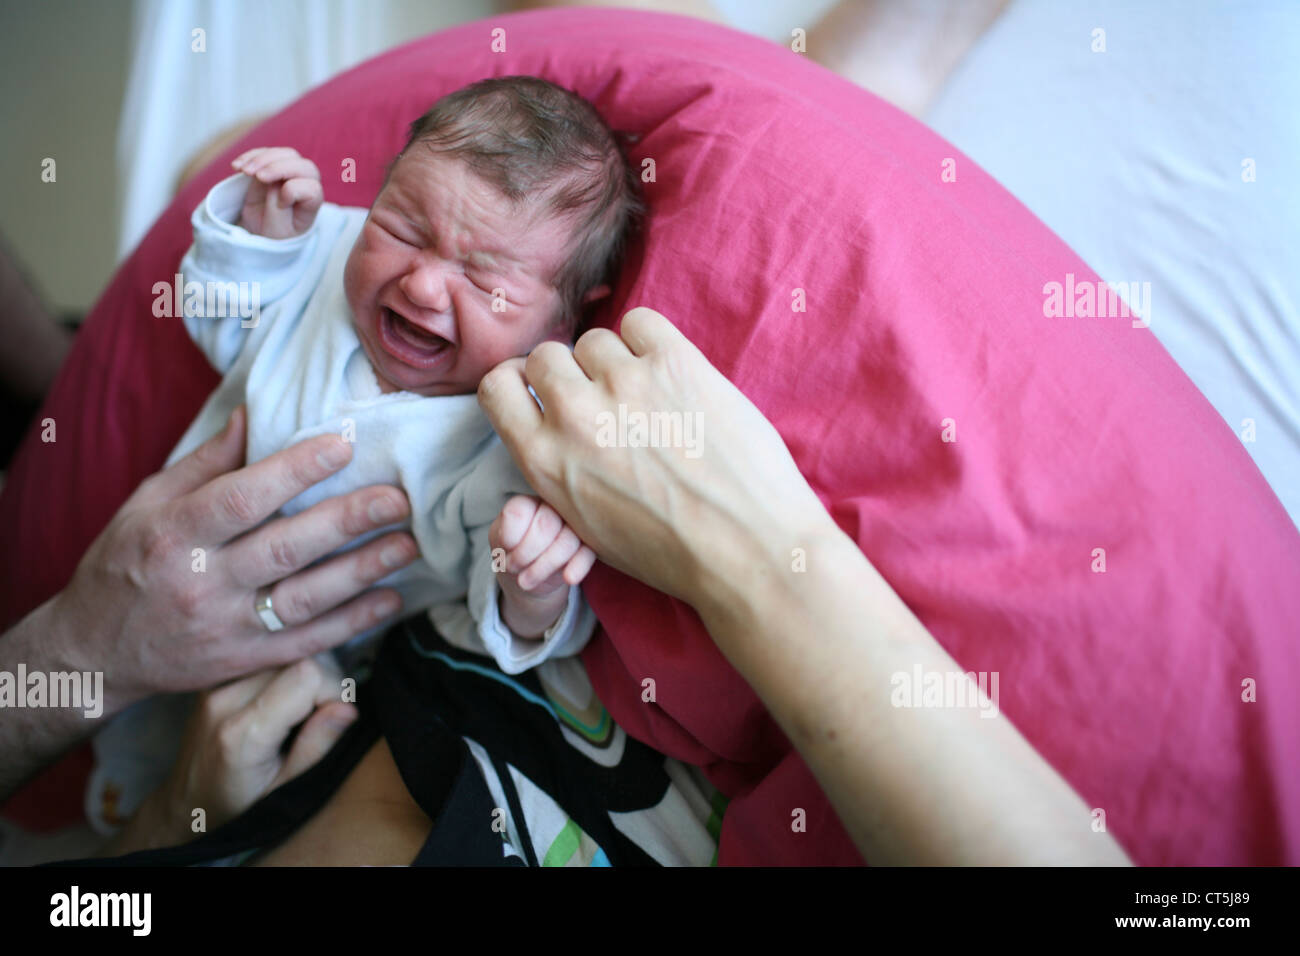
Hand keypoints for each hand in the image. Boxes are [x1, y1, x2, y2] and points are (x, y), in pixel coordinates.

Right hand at [50, 404, 417, 712]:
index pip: (241, 497)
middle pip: (285, 547)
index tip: (344, 445)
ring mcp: (225, 627)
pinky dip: (354, 622)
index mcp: (174, 533)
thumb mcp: (146, 505)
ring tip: (408, 544)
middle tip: (398, 499)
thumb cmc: (123, 564)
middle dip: (348, 521)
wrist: (91, 653)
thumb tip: (252, 414)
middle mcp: (200, 582)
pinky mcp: (244, 661)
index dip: (295, 470)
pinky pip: (308, 642)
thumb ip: (204, 464)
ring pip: (305, 598)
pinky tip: (391, 599)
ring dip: (363, 571)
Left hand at [107, 655, 356, 852]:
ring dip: (305, 675)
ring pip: (284, 651)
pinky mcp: (215, 678)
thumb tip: (349, 707)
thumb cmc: (237, 808)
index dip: (335, 691)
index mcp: (240, 733)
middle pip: (297, 657)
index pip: (308, 674)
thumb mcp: (285, 793)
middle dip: (324, 681)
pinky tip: (282, 700)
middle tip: (318, 717)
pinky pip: (266, 657)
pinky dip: (285, 672)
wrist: (186, 806)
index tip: (334, 719)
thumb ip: (316, 748)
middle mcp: (223, 699)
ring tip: (299, 711)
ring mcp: (215, 685)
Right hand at [230, 147, 322, 238]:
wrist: (258, 232)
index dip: (295, 191)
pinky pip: (267, 153)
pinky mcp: (273, 166)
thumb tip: (274, 183)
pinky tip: (237, 167)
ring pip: (285, 154)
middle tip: (257, 176)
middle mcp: (305, 185)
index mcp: (311, 204)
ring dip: (262, 158)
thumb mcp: (276, 230)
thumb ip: (277, 208)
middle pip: (302, 165)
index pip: (312, 188)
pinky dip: (251, 156)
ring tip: (243, 171)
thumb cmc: (273, 235)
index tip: (280, 204)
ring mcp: (290, 174)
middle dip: (278, 167)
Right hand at [477, 307, 833, 609]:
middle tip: (606, 398)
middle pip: (546, 356)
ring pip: (596, 341)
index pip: (496, 385)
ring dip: (617, 362)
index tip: (545, 392)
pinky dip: (650, 342)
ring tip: (651, 398)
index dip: (521, 383)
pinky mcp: (675, 363)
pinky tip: (671, 374)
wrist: (748, 549)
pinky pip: (641, 322)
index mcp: (543, 461)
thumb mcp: (586, 526)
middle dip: (571, 373)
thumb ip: (557, 469)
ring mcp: (624, 383)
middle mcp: (574, 416)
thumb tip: (552, 425)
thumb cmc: (673, 550)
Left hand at [489, 495, 596, 597]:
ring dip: (545, 566)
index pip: (520, 512)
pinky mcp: (588, 543)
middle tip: (513, 569)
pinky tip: (568, 578)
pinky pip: (588, 552)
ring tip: (525, 582)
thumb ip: (506, 536)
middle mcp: (552, 507)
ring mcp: (573, 524)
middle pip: (546, 525)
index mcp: (527, 503)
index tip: (504, 553)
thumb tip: (516, 541)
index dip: (511, 538)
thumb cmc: (512, 554)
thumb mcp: (499, 545)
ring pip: (567, 540)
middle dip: (526, 553)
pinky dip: (578, 566)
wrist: (529, 577)